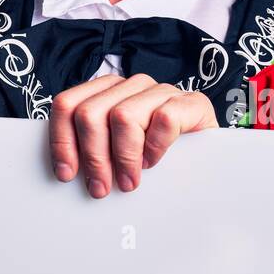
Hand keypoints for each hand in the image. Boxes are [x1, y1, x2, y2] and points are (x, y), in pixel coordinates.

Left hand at [50, 74, 218, 197]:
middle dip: (93, 157)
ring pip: (122, 116)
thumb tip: (67, 174)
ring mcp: (162, 91)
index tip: (67, 174)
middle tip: (101, 187)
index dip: (62, 141)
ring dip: (124, 157)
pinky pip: (163, 119)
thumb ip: (95, 152)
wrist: (211, 159)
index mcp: (108, 92)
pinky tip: (155, 161)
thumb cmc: (160, 159)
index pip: (67, 105)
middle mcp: (132, 86)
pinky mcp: (191, 103)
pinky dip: (156, 146)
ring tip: (130, 181)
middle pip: (90, 113)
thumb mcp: (119, 153)